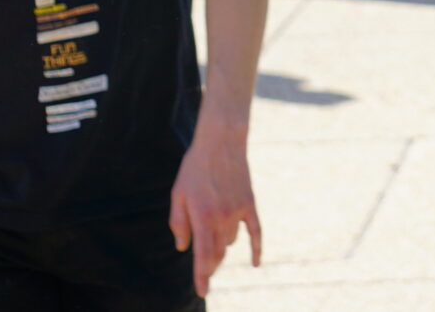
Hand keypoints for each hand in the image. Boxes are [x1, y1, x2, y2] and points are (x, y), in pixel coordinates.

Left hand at [169, 128, 261, 297]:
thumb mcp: (178, 194)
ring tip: (212, 232)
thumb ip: (178, 223)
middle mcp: (221, 217)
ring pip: (230, 241)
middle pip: (217, 253)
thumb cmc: (195, 168)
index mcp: (201, 217)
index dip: (202, 276)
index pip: (202, 255)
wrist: (221, 142)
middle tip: (204, 271)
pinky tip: (255, 263)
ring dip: (221, 245)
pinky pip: (256, 232)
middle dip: (209, 265)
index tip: (202, 291)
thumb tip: (182, 247)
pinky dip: (256, 249)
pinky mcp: (249, 204)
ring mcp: (238, 211)